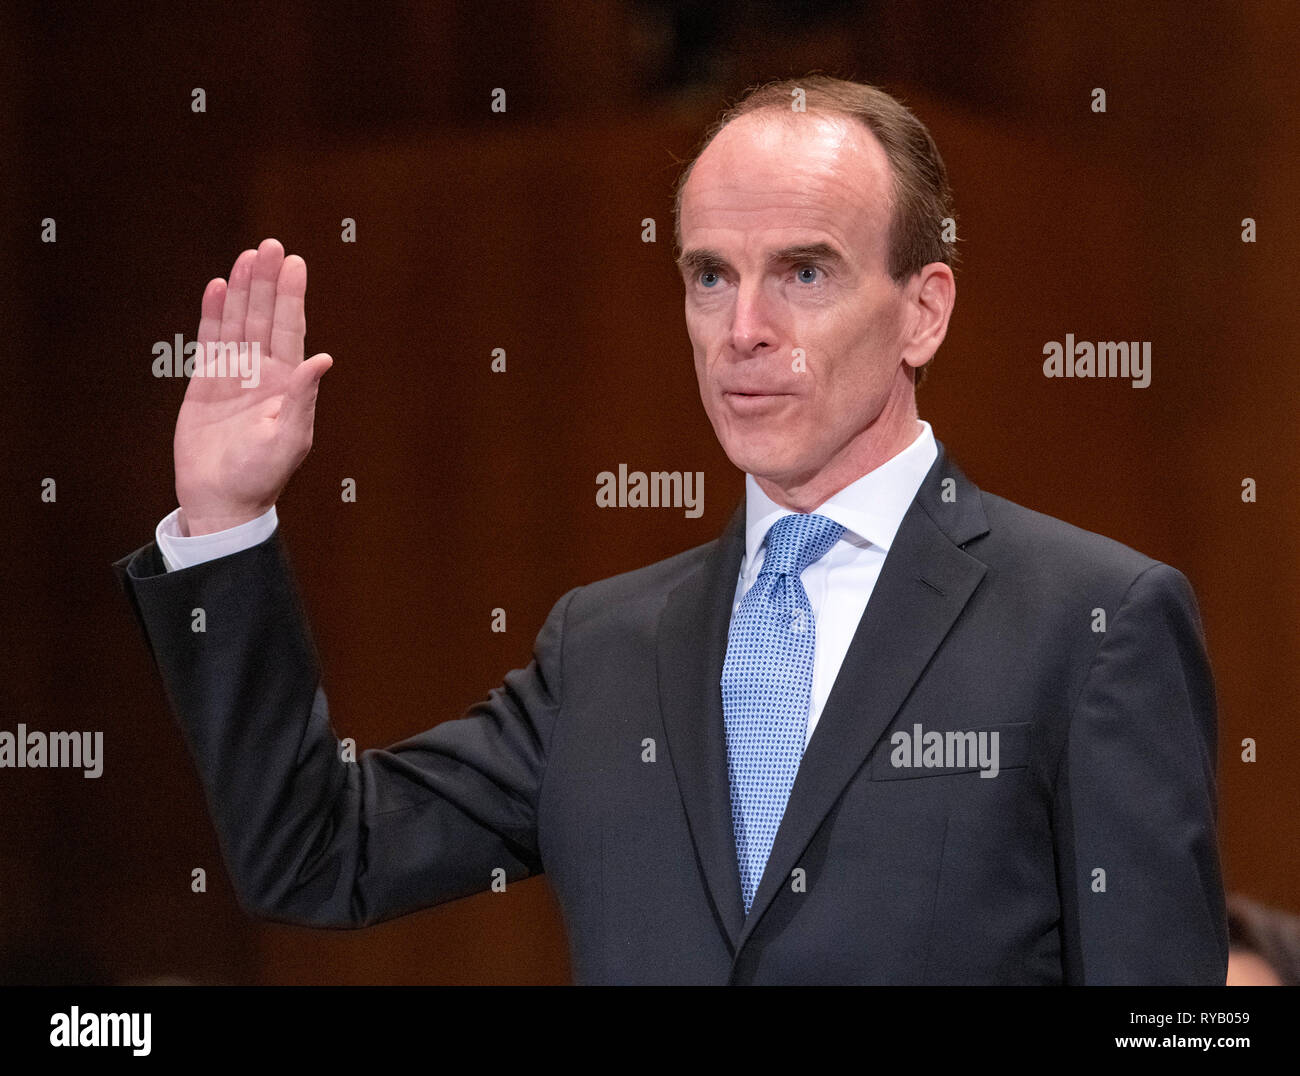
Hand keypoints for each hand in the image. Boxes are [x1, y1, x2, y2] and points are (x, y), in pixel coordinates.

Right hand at [173, 238, 331, 535]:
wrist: (221, 501)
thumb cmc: (261, 476)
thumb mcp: (288, 438)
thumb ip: (302, 398)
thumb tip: (323, 359)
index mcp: (288, 385)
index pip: (290, 331)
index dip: (292, 297)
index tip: (295, 263)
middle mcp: (263, 375)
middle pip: (265, 318)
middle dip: (268, 282)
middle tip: (271, 245)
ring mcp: (234, 377)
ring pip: (239, 324)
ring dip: (243, 290)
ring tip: (247, 256)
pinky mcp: (205, 385)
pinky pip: (210, 343)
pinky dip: (213, 315)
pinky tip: (218, 288)